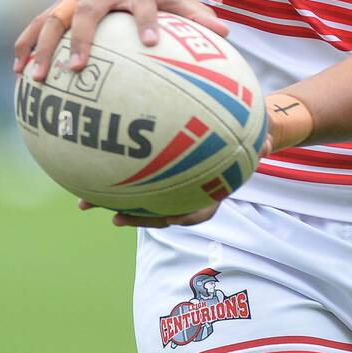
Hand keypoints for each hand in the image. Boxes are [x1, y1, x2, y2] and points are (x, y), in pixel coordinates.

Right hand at [13, 0, 229, 80]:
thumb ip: (198, 15)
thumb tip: (227, 36)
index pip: (142, 3)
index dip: (147, 20)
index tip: (151, 43)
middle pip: (88, 10)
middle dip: (81, 37)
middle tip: (78, 67)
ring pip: (55, 16)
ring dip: (44, 46)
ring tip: (37, 77)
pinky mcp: (61, 1)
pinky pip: (40, 22)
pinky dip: (28, 43)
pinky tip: (19, 70)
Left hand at [76, 132, 273, 228]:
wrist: (244, 132)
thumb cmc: (252, 135)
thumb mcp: (262, 137)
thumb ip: (264, 141)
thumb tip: (269, 142)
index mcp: (209, 193)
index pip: (190, 214)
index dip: (170, 219)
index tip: (155, 220)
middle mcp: (185, 194)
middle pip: (154, 212)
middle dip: (129, 215)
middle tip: (105, 213)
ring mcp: (168, 185)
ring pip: (137, 197)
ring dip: (109, 199)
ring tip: (82, 200)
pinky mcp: (155, 170)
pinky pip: (133, 173)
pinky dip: (111, 172)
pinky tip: (88, 158)